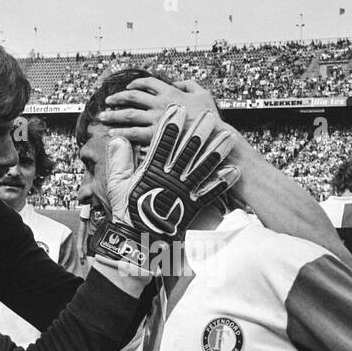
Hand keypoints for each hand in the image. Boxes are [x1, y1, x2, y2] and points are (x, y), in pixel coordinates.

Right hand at [91, 105, 238, 273]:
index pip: (163, 143)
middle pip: (188, 151)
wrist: (138, 241)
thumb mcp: (117, 185)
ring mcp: (183, 192)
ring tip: (228, 136)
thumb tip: (118, 139)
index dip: (171, 125)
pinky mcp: (192, 207)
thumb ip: (119, 161)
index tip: (179, 109)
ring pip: (203, 167)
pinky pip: (211, 193)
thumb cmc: (127, 213)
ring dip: (217, 151)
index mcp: (151, 171)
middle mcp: (170, 178)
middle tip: (209, 116)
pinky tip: (234, 171)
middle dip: (199, 131)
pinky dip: (222, 182)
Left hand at [98, 77, 219, 146]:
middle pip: (132, 97)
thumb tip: (178, 82)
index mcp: (171, 92)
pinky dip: (122, 132)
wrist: (214, 138)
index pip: (148, 83)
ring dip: (115, 115)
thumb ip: (190, 84)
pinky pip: (134, 133)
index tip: (129, 86)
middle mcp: (161, 104)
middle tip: (108, 101)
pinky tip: (114, 134)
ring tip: (104, 117)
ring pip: (129, 115)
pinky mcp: (156, 136)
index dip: (136, 83)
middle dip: (118, 98)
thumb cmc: (211, 118)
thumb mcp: (204, 94)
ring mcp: (157, 120)